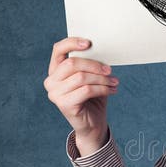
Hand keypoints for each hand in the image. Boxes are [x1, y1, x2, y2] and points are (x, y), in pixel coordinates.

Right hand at [43, 37, 118, 154]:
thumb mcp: (90, 77)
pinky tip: (112, 90)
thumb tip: (100, 49)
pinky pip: (86, 90)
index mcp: (55, 70)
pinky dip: (102, 89)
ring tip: (114, 82)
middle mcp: (51, 81)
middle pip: (72, 63)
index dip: (72, 43)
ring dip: (102, 79)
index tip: (89, 43)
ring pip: (81, 77)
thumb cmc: (92, 98)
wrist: (93, 124)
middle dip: (94, 65)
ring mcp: (55, 94)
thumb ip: (89, 64)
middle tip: (109, 70)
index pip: (58, 50)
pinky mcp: (64, 105)